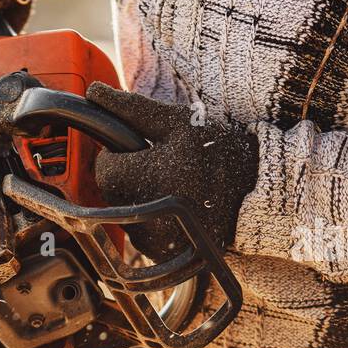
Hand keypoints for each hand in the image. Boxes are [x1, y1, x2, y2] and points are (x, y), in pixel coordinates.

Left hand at [86, 82, 258, 260]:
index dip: (117, 157)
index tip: (138, 152)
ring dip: (135, 198)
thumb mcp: (180, 123)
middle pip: (110, 193)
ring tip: (168, 188)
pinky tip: (171, 208)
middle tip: (156, 168)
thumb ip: (133, 108)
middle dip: (126, 177)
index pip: (105, 169)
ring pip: (121, 212)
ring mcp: (154, 240)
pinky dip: (147, 218)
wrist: (254, 199)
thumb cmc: (217, 154)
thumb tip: (93, 92)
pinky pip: (135, 231)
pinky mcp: (157, 254)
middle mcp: (154, 214)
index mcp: (158, 177)